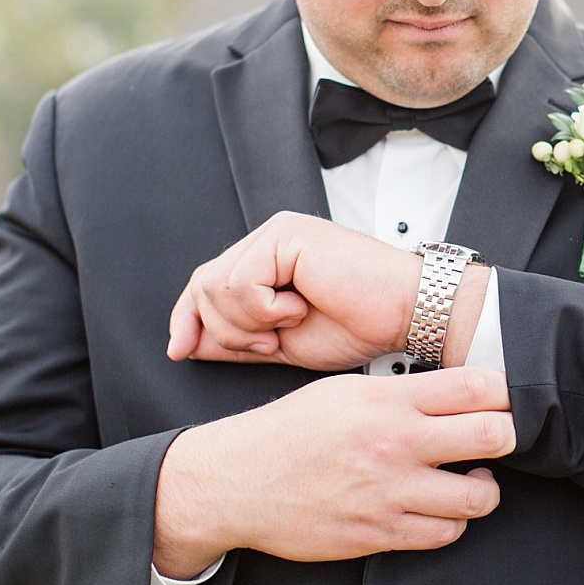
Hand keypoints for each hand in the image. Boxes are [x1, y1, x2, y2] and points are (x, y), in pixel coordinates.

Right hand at [153, 367, 514, 576]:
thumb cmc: (286, 433)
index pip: (476, 387)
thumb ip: (398, 389)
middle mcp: (395, 444)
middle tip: (499, 436)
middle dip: (506, 435)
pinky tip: (442, 507)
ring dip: (484, 487)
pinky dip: (452, 522)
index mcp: (386, 400)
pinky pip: (445, 534)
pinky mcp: (381, 533)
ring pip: (479, 497)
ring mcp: (391, 493)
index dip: (504, 390)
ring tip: (474, 478)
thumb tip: (451, 389)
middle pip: (493, 436)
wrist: (237, 482)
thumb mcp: (342, 389)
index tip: (506, 397)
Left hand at [166, 211, 486, 371]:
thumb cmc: (358, 326)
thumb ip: (237, 339)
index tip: (179, 351)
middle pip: (203, 286)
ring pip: (217, 286)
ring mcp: (276, 233)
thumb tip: (188, 344)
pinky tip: (297, 309)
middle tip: (269, 344)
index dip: (186, 318)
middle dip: (225, 330)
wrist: (404, 315)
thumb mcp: (282, 342)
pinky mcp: (286, 234)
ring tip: (289, 325)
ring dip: (247, 323)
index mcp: (266, 261)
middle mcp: (267, 241)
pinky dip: (263, 309)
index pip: (205, 284)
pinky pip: (242, 282)